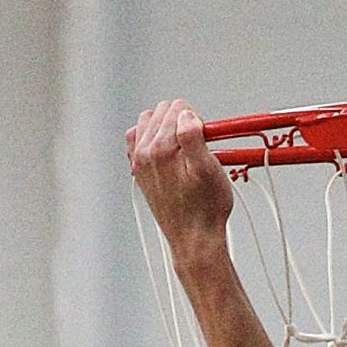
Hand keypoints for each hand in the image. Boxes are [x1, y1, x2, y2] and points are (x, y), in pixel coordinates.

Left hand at [125, 100, 234, 254]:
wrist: (194, 238)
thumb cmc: (205, 210)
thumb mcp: (209, 170)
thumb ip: (194, 136)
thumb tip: (186, 115)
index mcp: (161, 149)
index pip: (179, 109)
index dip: (198, 121)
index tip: (206, 140)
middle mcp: (144, 152)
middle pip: (162, 112)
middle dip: (183, 123)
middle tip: (197, 147)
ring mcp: (139, 161)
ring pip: (149, 122)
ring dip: (168, 128)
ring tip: (184, 149)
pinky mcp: (140, 170)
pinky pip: (138, 139)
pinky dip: (152, 138)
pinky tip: (168, 153)